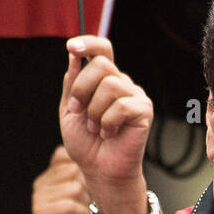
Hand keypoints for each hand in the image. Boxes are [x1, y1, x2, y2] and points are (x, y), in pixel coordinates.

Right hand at [31, 145, 91, 213]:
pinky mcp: (41, 211)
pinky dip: (80, 213)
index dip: (81, 168)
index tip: (88, 187)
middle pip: (74, 170)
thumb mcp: (82, 197)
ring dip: (85, 202)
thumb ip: (83, 177)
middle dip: (87, 188)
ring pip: (74, 186)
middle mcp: (40, 183)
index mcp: (48, 177)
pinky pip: (69, 203)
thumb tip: (101, 161)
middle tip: (88, 205)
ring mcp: (38, 197)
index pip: (64, 154)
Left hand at [59, 36, 152, 213]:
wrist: (99, 170)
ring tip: (95, 128)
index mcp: (103, 80)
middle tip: (78, 111)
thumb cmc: (86, 143)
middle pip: (102, 64)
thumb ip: (72, 83)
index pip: (102, 50)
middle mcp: (121, 83)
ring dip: (94, 110)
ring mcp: (134, 96)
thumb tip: (75, 56)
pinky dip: (108, 122)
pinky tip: (108, 133)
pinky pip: (122, 105)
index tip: (71, 48)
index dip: (88, 43)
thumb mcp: (69, 110)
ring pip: (110, 85)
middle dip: (82, 88)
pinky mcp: (144, 111)